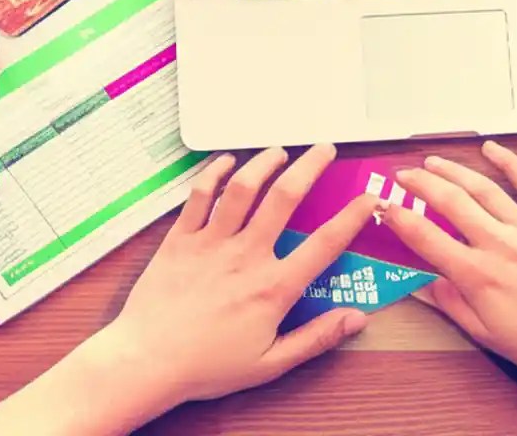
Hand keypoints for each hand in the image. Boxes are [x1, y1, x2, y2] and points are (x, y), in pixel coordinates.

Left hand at [102, 144, 377, 406]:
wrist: (146, 363)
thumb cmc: (205, 366)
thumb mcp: (270, 363)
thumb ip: (316, 338)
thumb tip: (356, 320)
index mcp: (273, 288)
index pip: (326, 243)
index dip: (354, 217)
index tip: (370, 199)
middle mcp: (246, 256)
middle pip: (286, 197)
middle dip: (312, 166)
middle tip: (325, 150)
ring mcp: (212, 243)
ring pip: (245, 187)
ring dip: (266, 162)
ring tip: (280, 151)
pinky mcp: (181, 239)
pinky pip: (201, 195)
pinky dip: (216, 173)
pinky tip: (227, 162)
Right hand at [383, 141, 516, 395]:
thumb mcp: (487, 335)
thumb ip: (452, 305)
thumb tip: (423, 285)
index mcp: (478, 275)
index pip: (425, 237)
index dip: (400, 218)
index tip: (385, 207)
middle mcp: (499, 245)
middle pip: (449, 202)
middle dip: (420, 184)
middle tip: (403, 176)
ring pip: (484, 188)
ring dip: (454, 171)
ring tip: (434, 162)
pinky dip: (510, 162)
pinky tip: (493, 149)